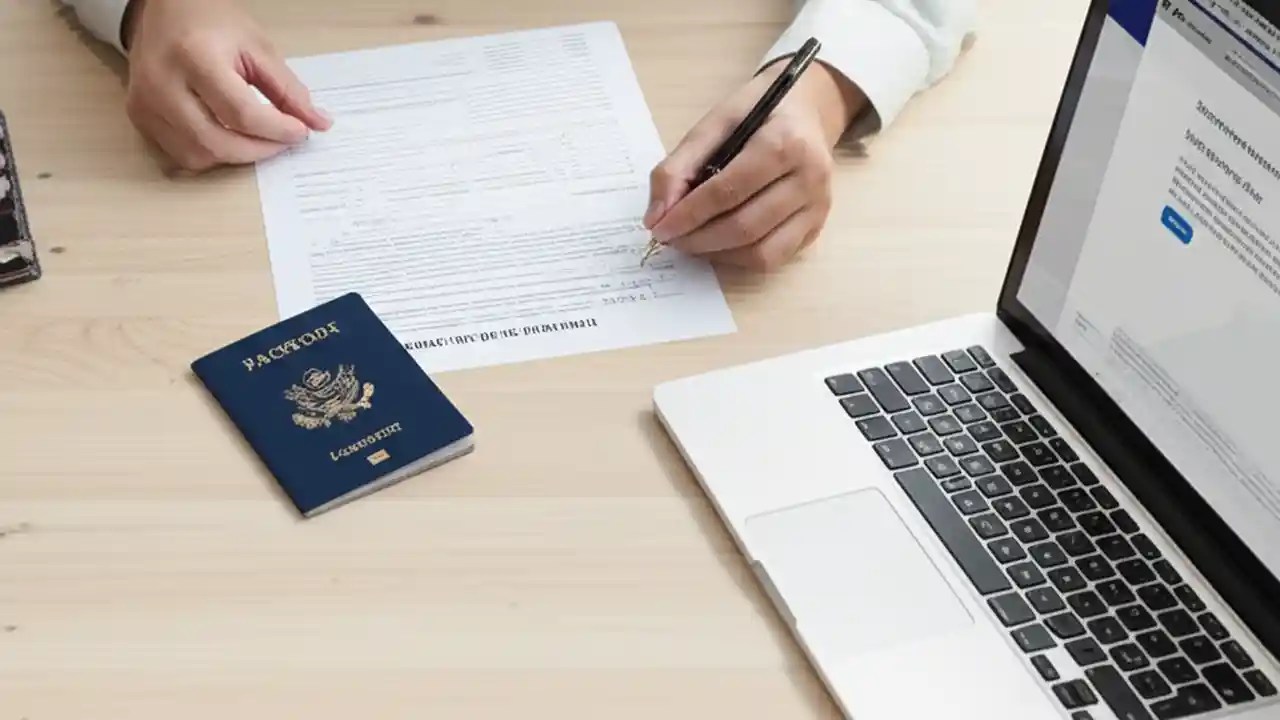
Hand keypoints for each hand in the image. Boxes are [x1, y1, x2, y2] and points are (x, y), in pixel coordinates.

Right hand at [122, 0, 331, 172]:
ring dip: (235, 156)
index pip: (241, 113)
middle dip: (259, 150)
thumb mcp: (257, 46)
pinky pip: (180, 153)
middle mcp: (161, 83)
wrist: (165, 8)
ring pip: (198, 156)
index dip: (277, 130)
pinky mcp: (138, 116)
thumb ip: (288, 89)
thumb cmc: (211, 21)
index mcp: (194, 57)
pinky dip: (211, 154)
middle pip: (217, 142)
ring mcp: (145, 103)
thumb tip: (317, 123)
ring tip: (257, 139)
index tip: (300, 132)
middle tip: (283, 141)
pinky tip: (229, 137)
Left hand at [644, 60, 864, 270]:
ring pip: (761, 253)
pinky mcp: (817, 228)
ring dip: (717, 254)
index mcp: (785, 142)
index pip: (728, 190)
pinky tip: (718, 244)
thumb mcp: (715, 122)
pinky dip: (738, 259)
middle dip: (698, 239)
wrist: (809, 110)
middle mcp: (810, 178)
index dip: (688, 214)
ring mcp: (818, 207)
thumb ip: (680, 166)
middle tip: (670, 239)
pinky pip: (773, 259)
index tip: (659, 228)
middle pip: (745, 227)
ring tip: (691, 242)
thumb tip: (656, 216)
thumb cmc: (758, 112)